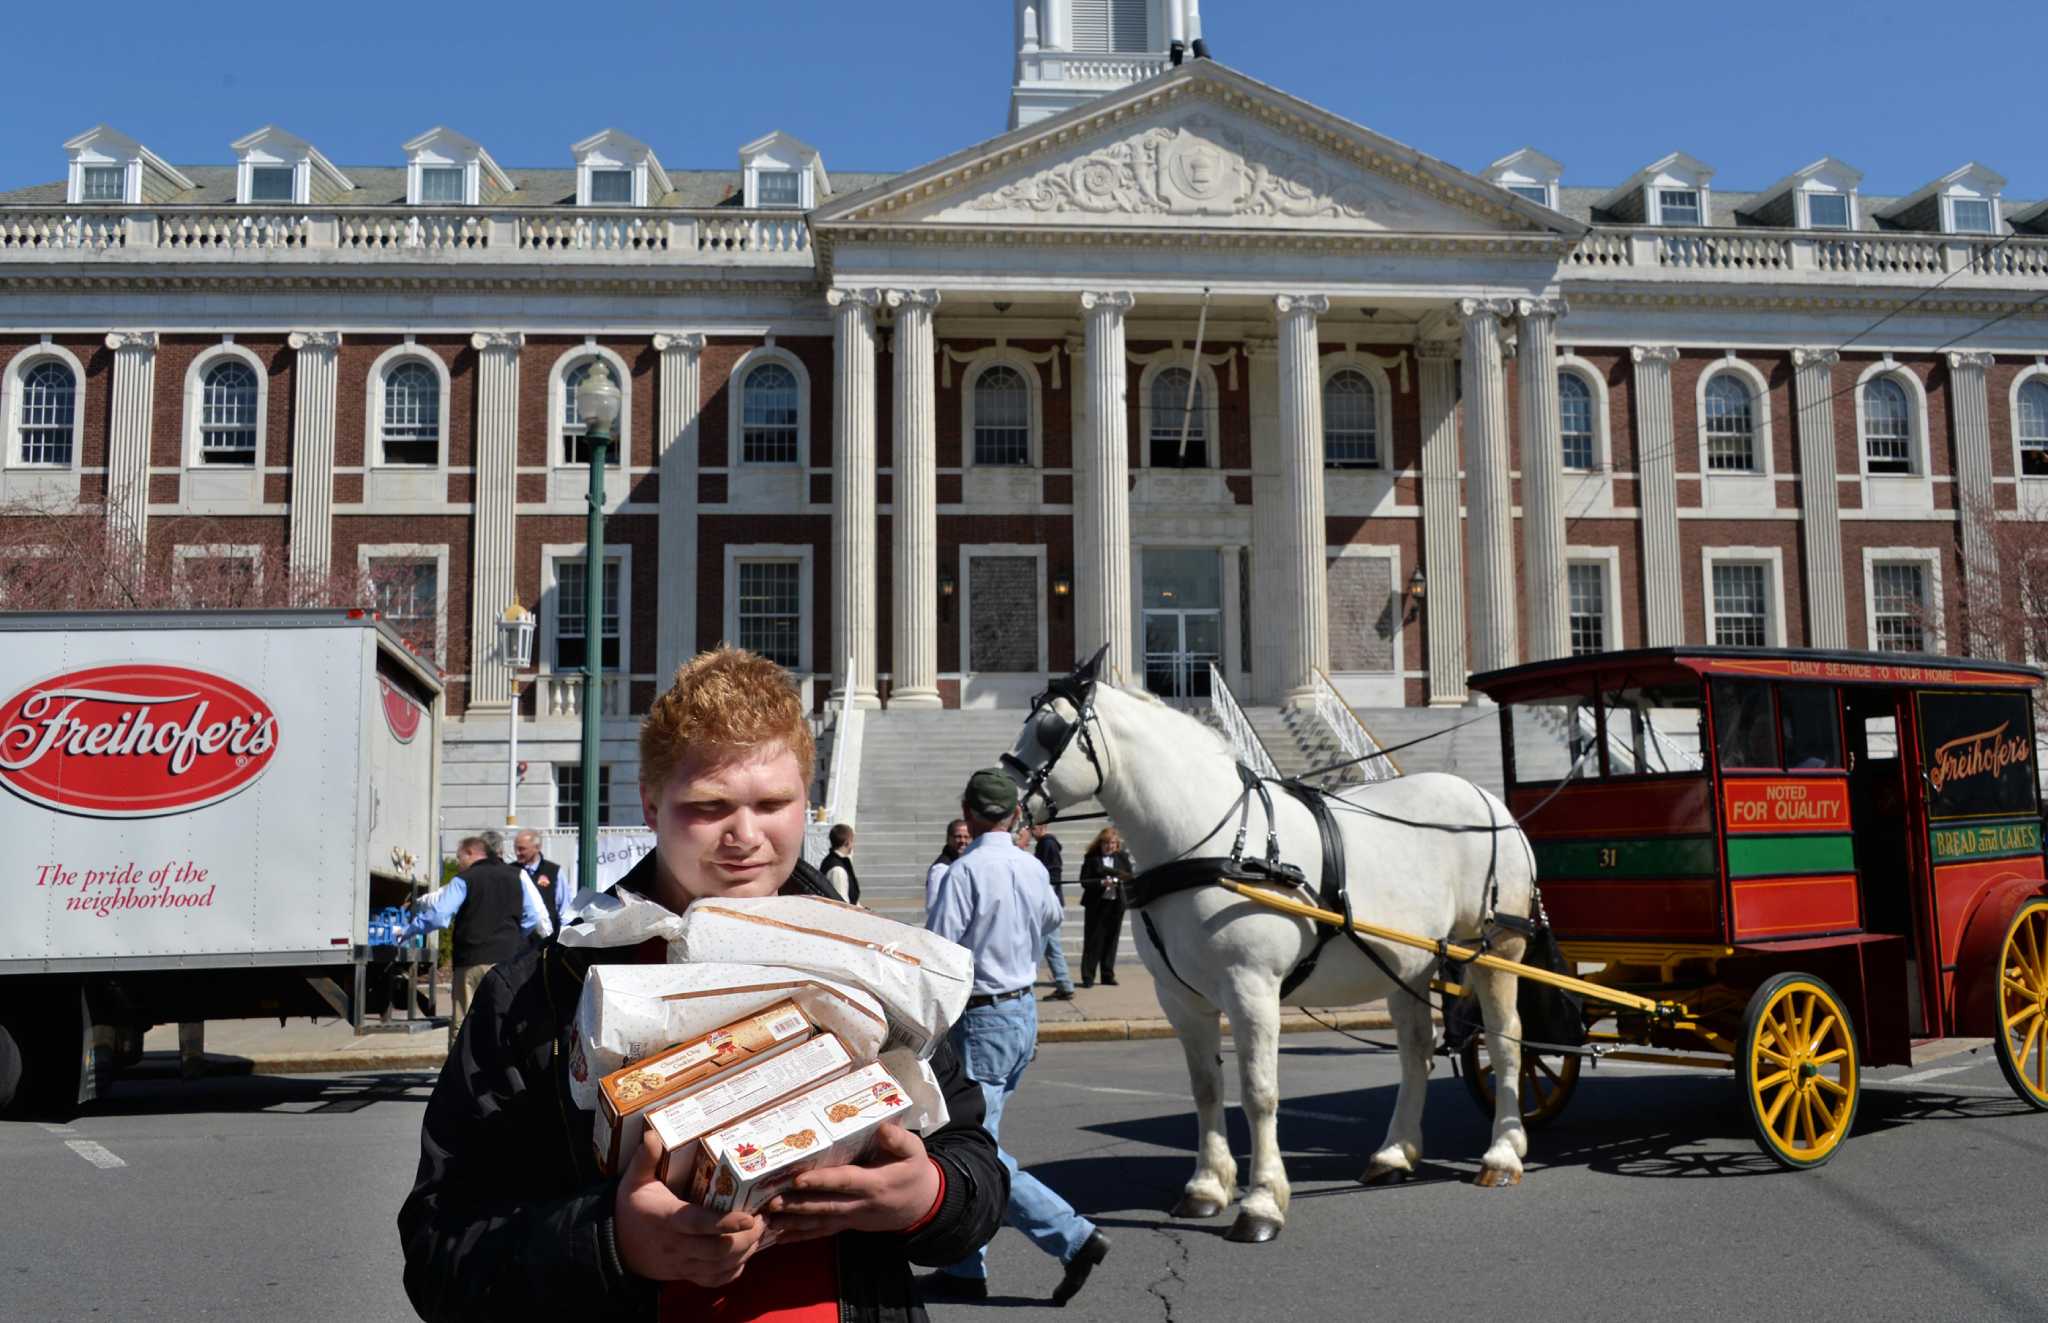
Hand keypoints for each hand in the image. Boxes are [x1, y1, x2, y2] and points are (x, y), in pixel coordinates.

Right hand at [613, 1127, 770, 1286]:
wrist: (616, 1246)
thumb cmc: (632, 1208)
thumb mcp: (633, 1181)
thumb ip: (644, 1159)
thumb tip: (652, 1135)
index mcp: (667, 1219)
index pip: (698, 1224)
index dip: (724, 1223)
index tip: (748, 1217)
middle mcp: (677, 1245)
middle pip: (717, 1250)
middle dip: (746, 1238)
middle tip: (764, 1218)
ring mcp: (683, 1264)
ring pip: (720, 1267)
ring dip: (745, 1252)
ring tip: (762, 1232)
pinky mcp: (686, 1275)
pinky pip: (714, 1280)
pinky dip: (734, 1270)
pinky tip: (746, 1253)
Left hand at [764, 1124, 940, 1243]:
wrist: (922, 1205)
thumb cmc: (915, 1172)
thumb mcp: (915, 1152)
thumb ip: (899, 1140)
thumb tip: (882, 1128)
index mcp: (875, 1183)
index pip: (844, 1182)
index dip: (821, 1181)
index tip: (798, 1179)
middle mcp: (860, 1204)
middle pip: (825, 1206)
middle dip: (798, 1205)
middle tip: (771, 1202)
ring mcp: (853, 1217)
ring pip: (820, 1222)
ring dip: (794, 1223)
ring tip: (768, 1221)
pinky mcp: (848, 1224)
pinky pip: (822, 1232)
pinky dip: (801, 1236)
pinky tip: (779, 1237)